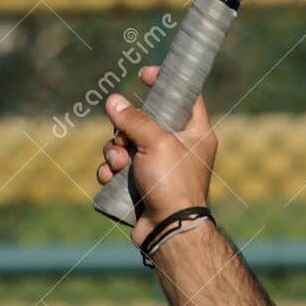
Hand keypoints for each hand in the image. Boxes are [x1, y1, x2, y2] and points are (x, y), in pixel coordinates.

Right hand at [99, 65, 216, 245]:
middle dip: (125, 129)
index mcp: (196, 132)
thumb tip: (113, 101)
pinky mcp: (142, 184)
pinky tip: (109, 176)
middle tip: (124, 140)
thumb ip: (135, 120)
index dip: (167, 81)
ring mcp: (159, 167)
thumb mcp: (156, 143)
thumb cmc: (173, 183)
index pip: (186, 95)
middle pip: (146, 121)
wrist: (169, 230)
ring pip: (126, 144)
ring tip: (118, 165)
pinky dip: (110, 170)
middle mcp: (180, 147)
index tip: (145, 75)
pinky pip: (118, 167)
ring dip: (114, 151)